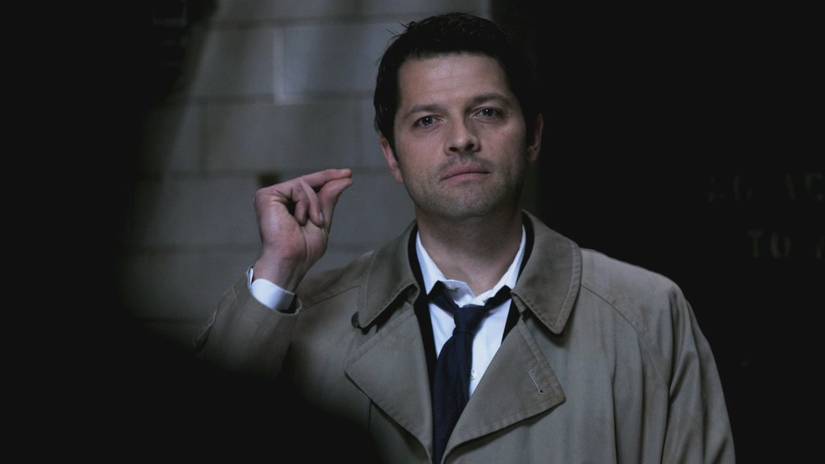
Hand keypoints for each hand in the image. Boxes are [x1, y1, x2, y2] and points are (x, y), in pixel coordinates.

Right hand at [252, 168, 352, 289]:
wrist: (290, 261)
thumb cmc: (303, 251)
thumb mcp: (322, 221)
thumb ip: (328, 200)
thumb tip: (343, 179)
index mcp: (287, 206)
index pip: (308, 187)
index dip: (328, 177)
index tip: (348, 173)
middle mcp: (277, 199)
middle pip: (307, 182)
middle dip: (325, 188)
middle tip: (344, 184)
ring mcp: (270, 196)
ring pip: (305, 185)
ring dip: (316, 205)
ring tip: (314, 222)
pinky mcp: (266, 196)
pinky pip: (298, 187)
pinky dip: (306, 204)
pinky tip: (300, 220)